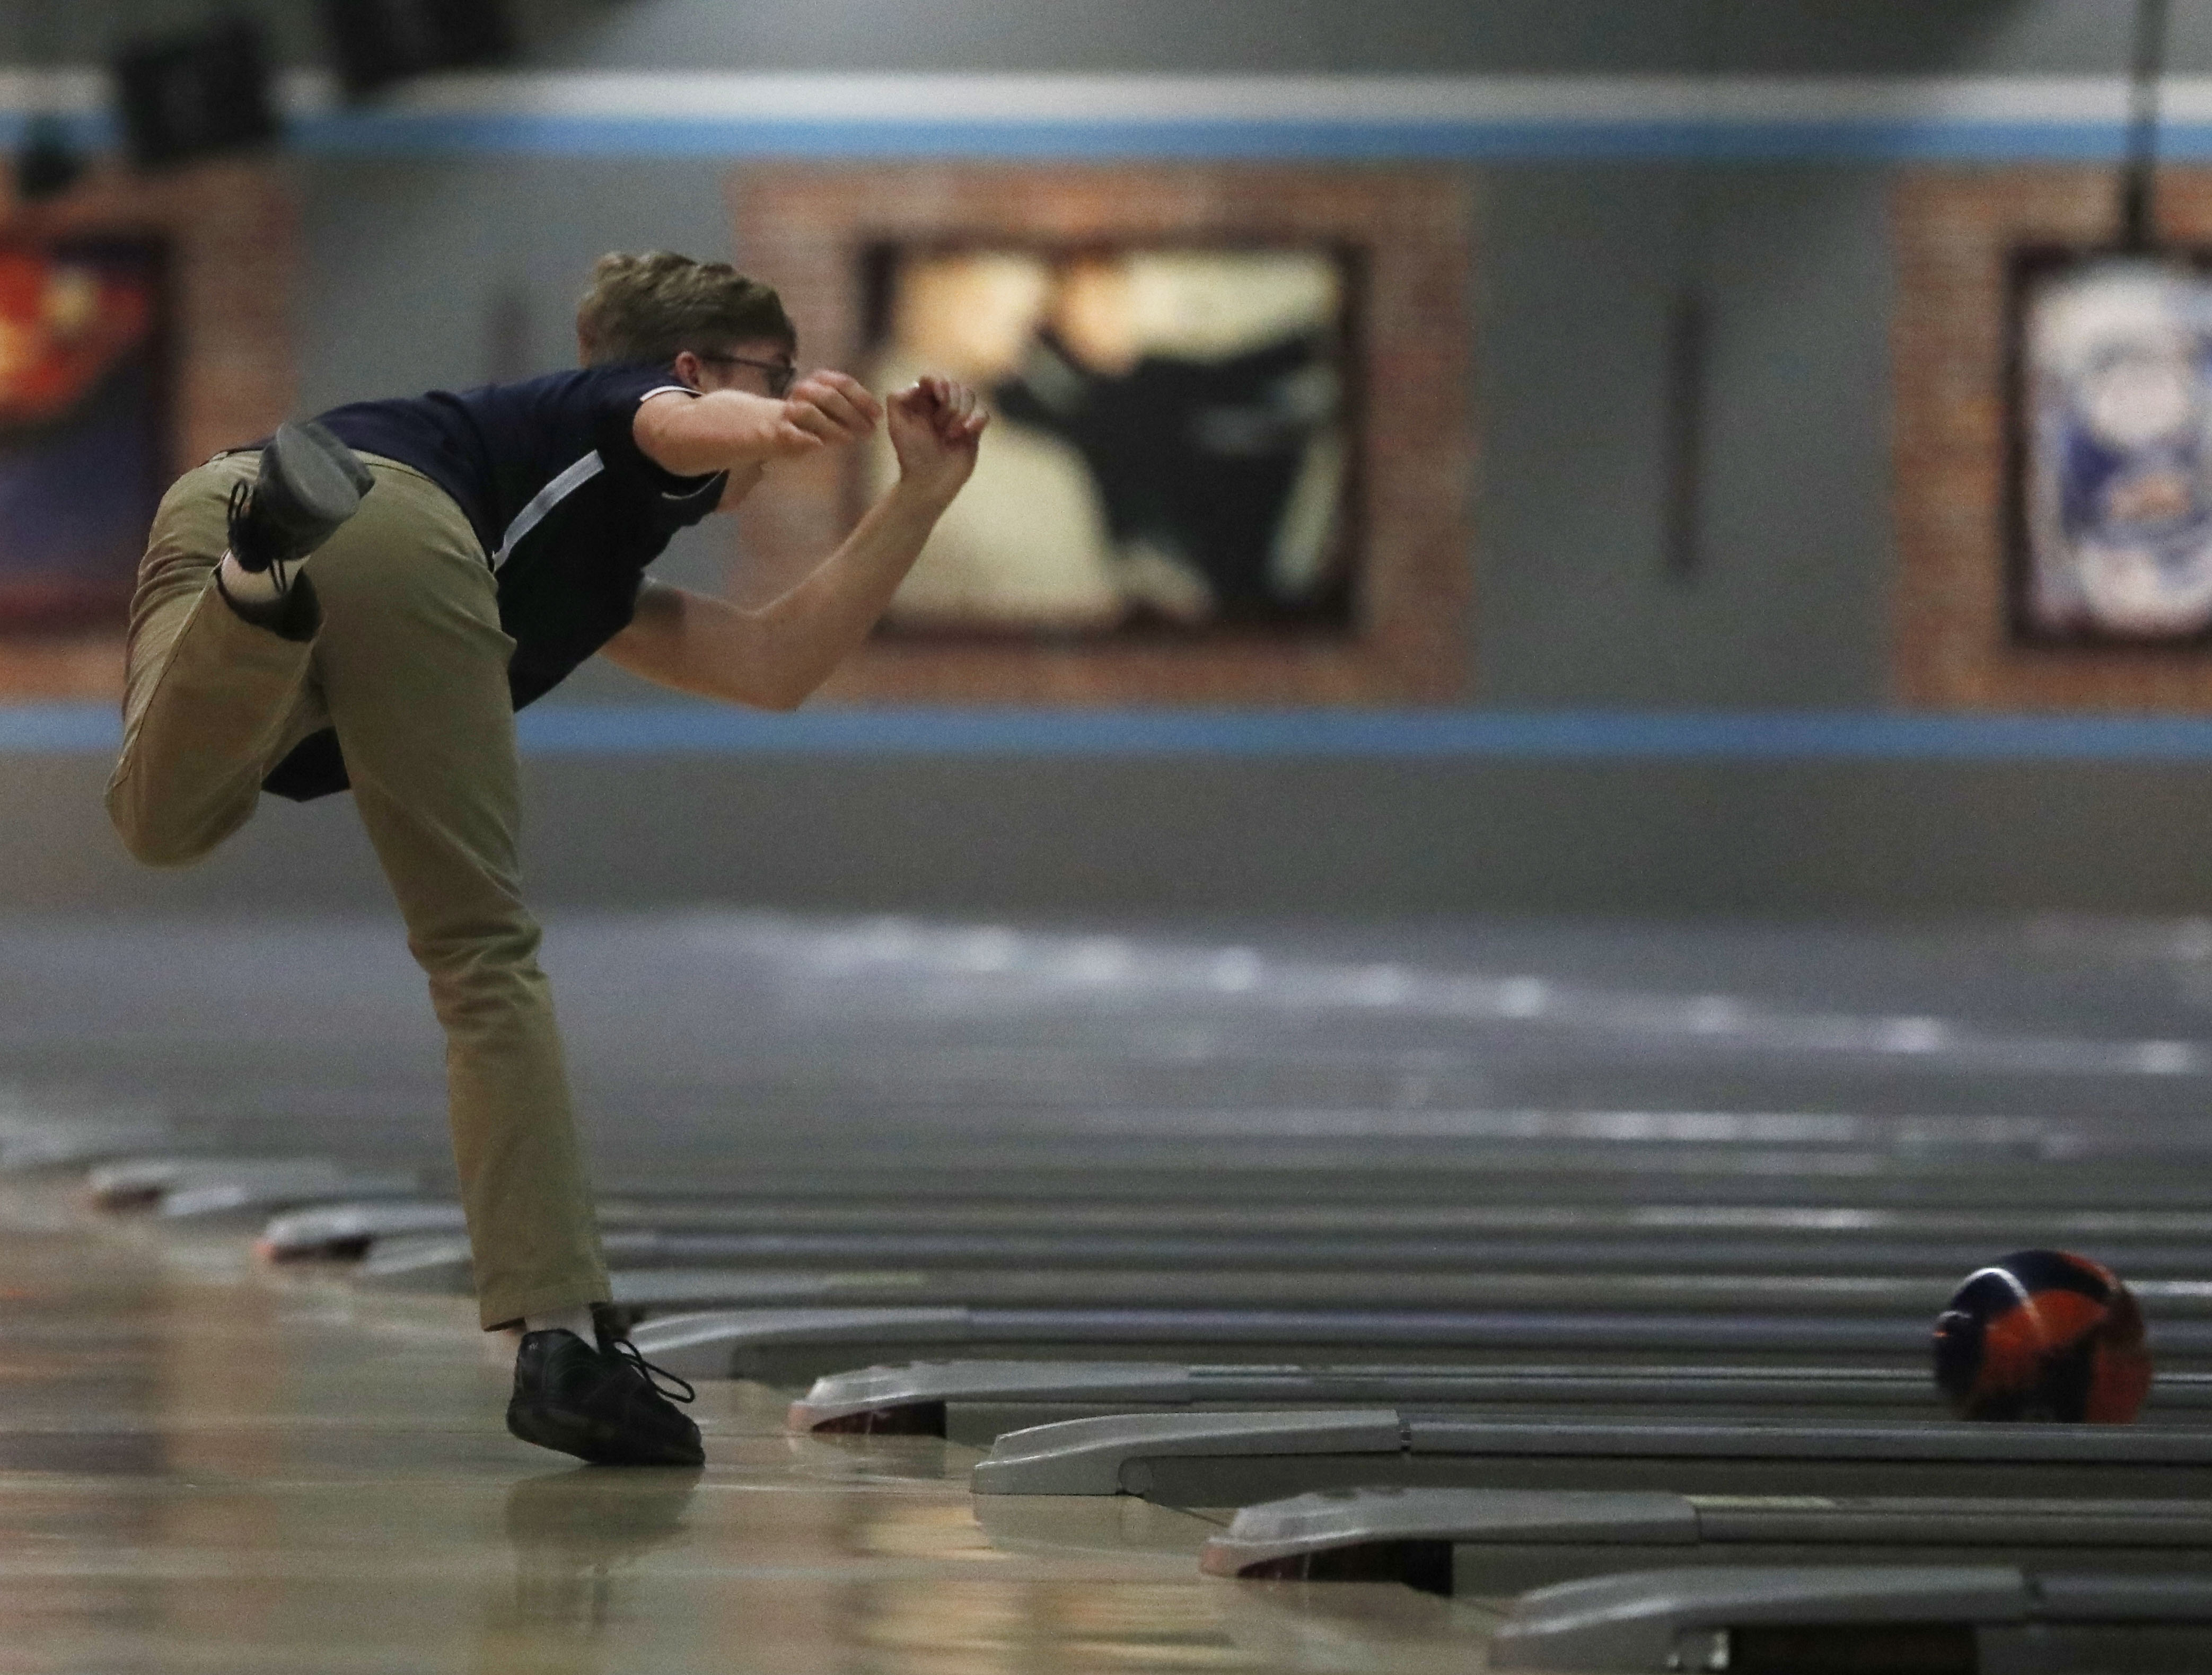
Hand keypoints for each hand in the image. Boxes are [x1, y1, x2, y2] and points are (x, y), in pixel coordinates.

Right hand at [774, 370, 880, 453]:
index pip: (844, 383)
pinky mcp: (779, 430)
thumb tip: (876, 417)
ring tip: (850, 439)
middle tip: (868, 430)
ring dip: (833, 426)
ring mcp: (790, 409)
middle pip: (830, 396)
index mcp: (819, 380)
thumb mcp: (832, 407)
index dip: (863, 398)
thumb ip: (852, 408)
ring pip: (810, 412)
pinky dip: (806, 437)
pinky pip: (792, 432)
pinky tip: (820, 445)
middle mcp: (804, 390)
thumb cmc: (812, 417)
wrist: (773, 425)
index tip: (878, 415)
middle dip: (852, 413)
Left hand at [886, 375, 987, 500]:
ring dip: (961, 414)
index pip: (934, 378)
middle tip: (939, 427)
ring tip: (949, 435)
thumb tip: (917, 385)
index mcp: (922, 402)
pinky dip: (977, 421)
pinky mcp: (973, 429)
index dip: (939, 384)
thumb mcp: (896, 426)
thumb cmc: (911, 456)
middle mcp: (940, 406)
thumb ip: (897, 400)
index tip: (938, 397)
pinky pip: (983, 412)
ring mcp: (958, 416)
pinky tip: (965, 434)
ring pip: (969, 395)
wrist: (930, 482)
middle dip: (949, 405)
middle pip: (954, 385)